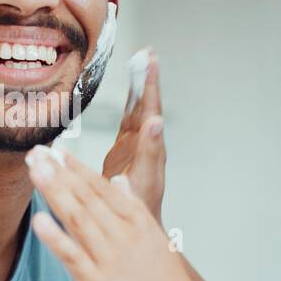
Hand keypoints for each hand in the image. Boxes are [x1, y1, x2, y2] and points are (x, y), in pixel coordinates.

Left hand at [26, 144, 198, 280]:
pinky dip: (55, 237)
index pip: (102, 188)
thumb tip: (119, 181)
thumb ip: (134, 208)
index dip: (77, 168)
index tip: (57, 151)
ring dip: (53, 192)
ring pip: (77, 218)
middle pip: (85, 197)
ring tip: (35, 171)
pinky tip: (38, 220)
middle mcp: (123, 234)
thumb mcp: (155, 237)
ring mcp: (110, 258)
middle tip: (35, 152)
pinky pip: (72, 256)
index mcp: (138, 221)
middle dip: (58, 173)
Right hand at [101, 48, 164, 223]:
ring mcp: (136, 145)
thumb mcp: (143, 182)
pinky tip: (130, 88)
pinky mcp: (124, 149)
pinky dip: (129, 101)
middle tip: (147, 53)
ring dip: (140, 86)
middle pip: (148, 105)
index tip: (150, 62)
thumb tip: (155, 122)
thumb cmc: (140, 210)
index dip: (150, 86)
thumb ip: (148, 152)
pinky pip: (128, 119)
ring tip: (141, 60)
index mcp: (152, 149)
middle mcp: (148, 144)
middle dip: (147, 79)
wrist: (134, 227)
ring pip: (139, 109)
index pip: (152, 110)